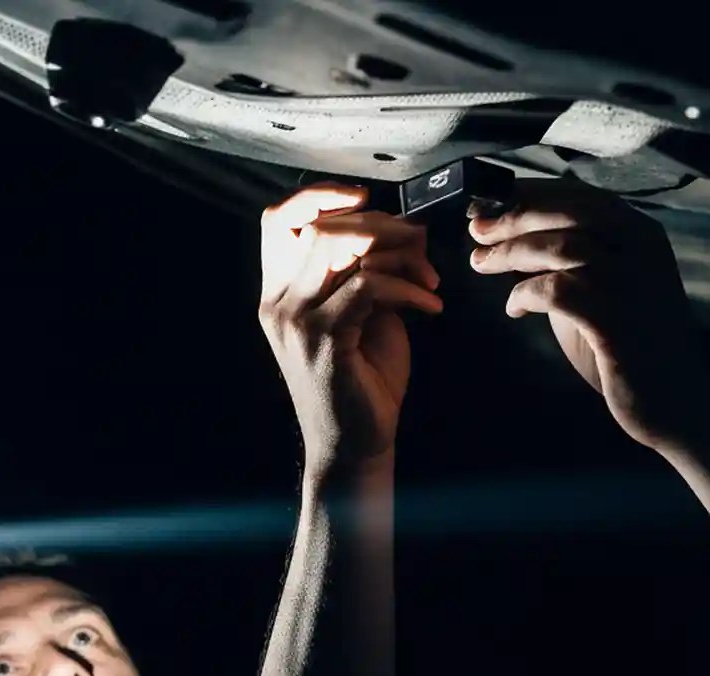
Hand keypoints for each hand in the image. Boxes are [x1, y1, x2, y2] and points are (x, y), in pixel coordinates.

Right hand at [258, 184, 441, 479]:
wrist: (353, 445)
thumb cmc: (361, 380)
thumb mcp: (361, 315)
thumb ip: (366, 271)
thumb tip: (406, 228)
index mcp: (280, 291)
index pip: (279, 220)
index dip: (318, 196)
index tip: (365, 197)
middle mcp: (278, 301)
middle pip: (324, 227)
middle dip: (383, 226)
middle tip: (423, 248)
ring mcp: (296, 320)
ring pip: (343, 248)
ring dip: (398, 253)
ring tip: (430, 277)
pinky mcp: (324, 339)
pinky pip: (369, 286)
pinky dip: (408, 289)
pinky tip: (431, 307)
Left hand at [469, 178, 709, 450]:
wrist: (675, 400)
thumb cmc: (629, 344)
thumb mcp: (602, 287)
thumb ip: (569, 259)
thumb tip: (509, 234)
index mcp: (641, 233)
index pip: (581, 194)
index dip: (529, 193)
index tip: (489, 200)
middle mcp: (641, 248)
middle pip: (568, 211)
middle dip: (514, 215)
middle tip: (476, 230)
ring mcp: (631, 281)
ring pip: (560, 246)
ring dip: (510, 251)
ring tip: (480, 263)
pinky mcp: (615, 318)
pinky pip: (557, 290)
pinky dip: (525, 293)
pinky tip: (514, 308)